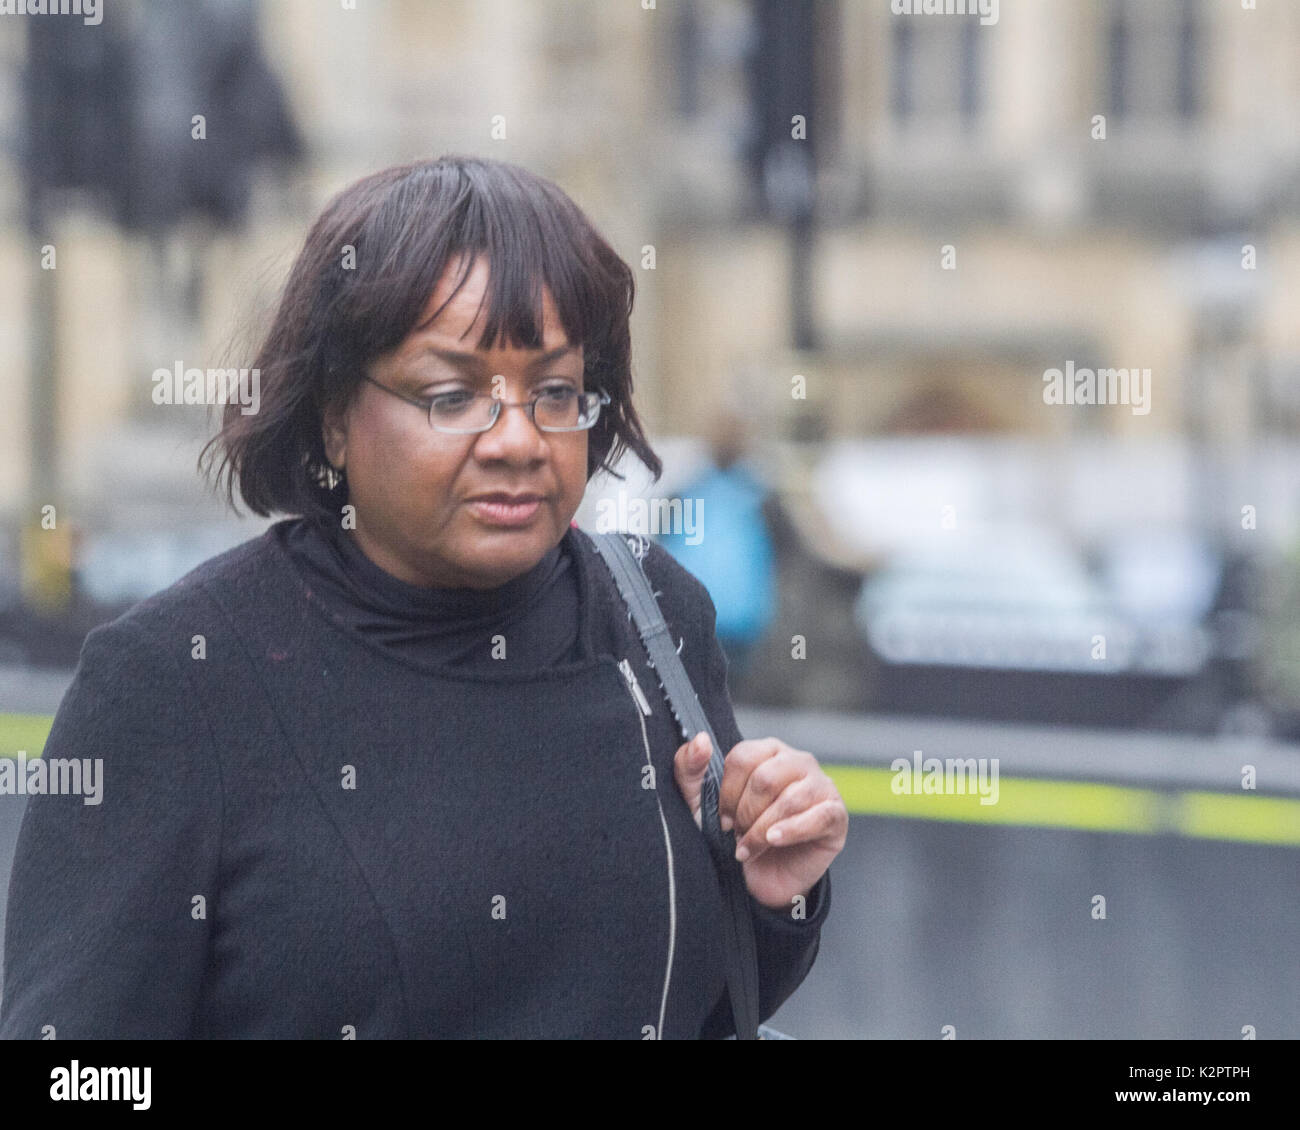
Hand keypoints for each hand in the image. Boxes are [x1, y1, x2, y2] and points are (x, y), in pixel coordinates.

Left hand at [673, 733, 846, 911]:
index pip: (743, 757)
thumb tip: (700, 740)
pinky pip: (818, 816)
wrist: (761, 878)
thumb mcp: (700, 804)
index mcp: (767, 751)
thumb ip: (689, 769)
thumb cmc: (734, 833)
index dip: (728, 792)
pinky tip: (774, 841)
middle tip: (738, 833)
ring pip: (790, 799)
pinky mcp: (836, 814)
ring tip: (750, 847)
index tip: (723, 818)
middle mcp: (797, 761)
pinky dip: (791, 831)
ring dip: (762, 829)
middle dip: (745, 813)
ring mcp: (821, 785)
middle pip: (766, 778)